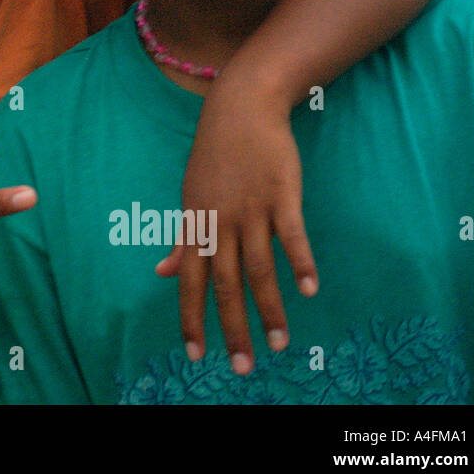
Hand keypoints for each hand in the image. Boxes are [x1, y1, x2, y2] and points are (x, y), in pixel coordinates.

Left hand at [156, 84, 317, 373]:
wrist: (240, 108)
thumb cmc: (215, 157)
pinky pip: (291, 235)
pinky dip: (300, 262)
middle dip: (233, 328)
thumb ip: (182, 239)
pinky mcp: (281, 194)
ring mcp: (251, 209)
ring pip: (259, 268)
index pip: (191, 280)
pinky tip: (310, 289)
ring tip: (280, 343)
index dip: (192, 317)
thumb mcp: (190, 197)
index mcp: (195, 224)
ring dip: (270, 308)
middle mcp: (220, 221)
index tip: (196, 354)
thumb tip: (163, 272)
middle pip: (225, 283)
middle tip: (243, 366)